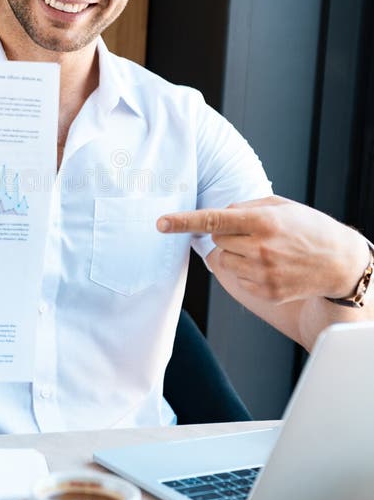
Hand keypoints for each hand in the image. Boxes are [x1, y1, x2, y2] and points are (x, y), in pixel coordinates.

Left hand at [156, 195, 369, 303]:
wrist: (338, 262)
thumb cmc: (308, 228)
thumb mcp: (281, 206)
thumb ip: (246, 208)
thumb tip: (219, 216)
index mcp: (263, 221)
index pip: (214, 220)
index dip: (184, 222)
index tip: (161, 223)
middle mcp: (260, 248)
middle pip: (218, 241)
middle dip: (229, 236)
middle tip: (255, 235)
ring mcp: (262, 273)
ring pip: (225, 261)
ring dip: (237, 254)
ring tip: (267, 252)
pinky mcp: (265, 292)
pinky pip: (238, 279)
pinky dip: (248, 272)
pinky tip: (271, 267)